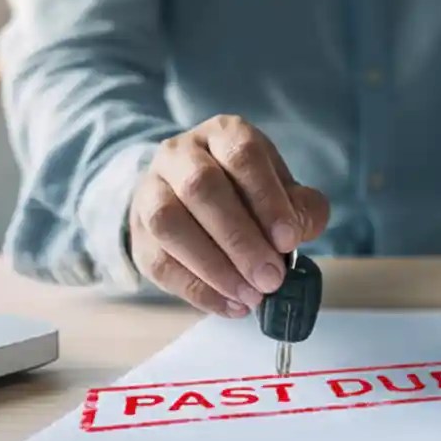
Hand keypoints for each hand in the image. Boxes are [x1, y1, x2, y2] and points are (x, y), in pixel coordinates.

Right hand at [128, 115, 328, 315]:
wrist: (188, 197)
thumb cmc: (245, 193)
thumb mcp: (281, 190)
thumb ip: (301, 208)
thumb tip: (299, 231)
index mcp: (222, 135)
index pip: (242, 156)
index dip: (267, 199)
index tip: (289, 240)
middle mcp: (179, 154)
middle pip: (201, 189)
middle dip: (240, 240)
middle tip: (271, 278)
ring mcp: (151, 191)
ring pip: (169, 223)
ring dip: (214, 266)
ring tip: (250, 296)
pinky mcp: (139, 232)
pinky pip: (160, 262)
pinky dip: (198, 290)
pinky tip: (230, 306)